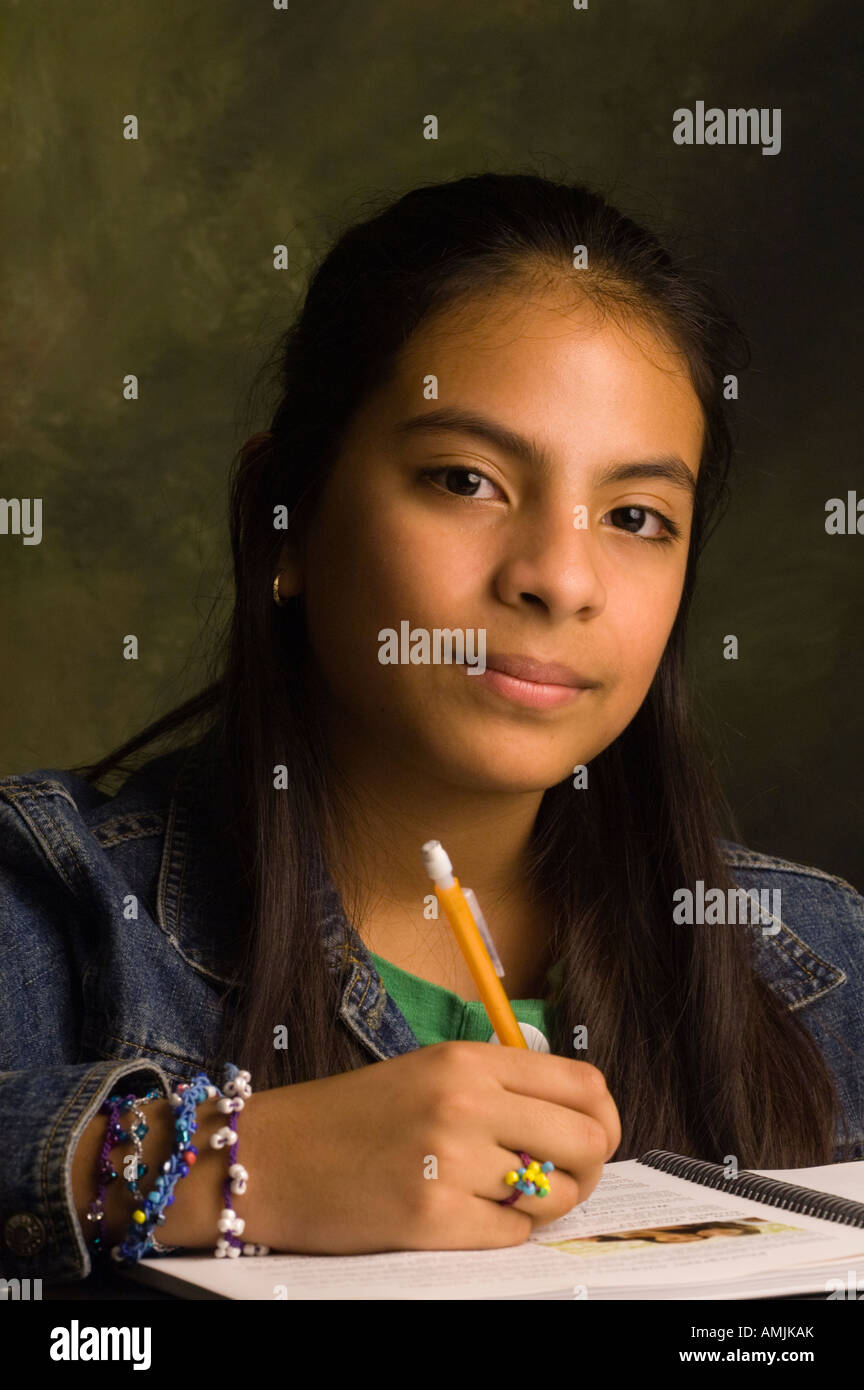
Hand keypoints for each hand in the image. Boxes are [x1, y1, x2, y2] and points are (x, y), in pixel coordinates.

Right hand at [239, 1041, 620, 1253]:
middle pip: (588, 1141)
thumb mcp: (428, 1074)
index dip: (604, 1119)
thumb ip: (500, 1088)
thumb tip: (581, 1123)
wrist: (270, 1157)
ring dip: (540, 1206)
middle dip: (587, 1170)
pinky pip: (510, 1235)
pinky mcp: (431, 1218)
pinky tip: (464, 1217)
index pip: (585, 1085)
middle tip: (558, 1180)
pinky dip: (499, 1233)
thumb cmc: (350, 1118)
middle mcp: (464, 1101)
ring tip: (499, 1197)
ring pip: (554, 1195)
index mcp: (468, 1060)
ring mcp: (449, 1160)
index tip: (594, 1139)